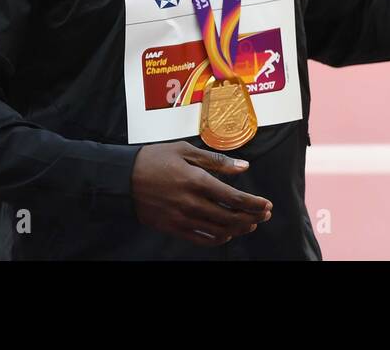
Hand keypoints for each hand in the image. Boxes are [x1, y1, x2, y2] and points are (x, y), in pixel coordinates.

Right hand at [131, 141, 272, 246]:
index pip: (234, 197)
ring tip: (249, 224)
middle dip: (252, 217)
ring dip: (238, 229)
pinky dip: (217, 239)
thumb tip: (244, 166)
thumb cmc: (154, 159)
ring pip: (218, 231)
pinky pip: (200, 239)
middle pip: (230, 217)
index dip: (254, 203)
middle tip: (265, 215)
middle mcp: (191, 202)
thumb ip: (217, 161)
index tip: (267, 204)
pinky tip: (226, 234)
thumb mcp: (186, 150)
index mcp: (197, 181)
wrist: (122, 178)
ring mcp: (181, 218)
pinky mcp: (172, 228)